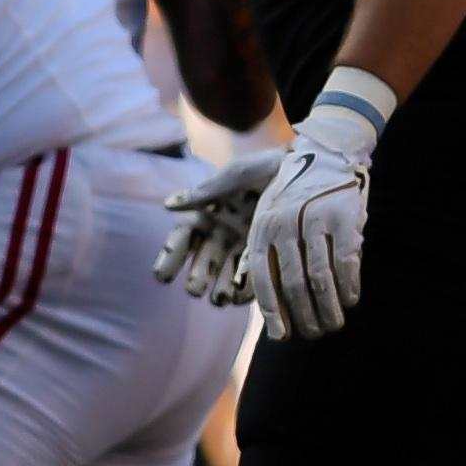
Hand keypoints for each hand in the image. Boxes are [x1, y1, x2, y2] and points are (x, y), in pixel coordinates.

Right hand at [153, 147, 274, 304]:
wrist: (304, 171)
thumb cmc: (263, 168)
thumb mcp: (234, 176)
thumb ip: (205, 192)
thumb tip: (168, 204)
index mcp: (205, 216)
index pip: (181, 239)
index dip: (170, 258)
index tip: (162, 277)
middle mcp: (219, 237)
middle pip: (201, 264)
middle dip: (196, 278)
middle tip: (195, 288)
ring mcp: (240, 250)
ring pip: (223, 277)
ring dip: (219, 289)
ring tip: (219, 297)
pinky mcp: (264, 258)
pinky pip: (251, 280)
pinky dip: (245, 290)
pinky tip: (241, 296)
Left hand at [235, 93, 381, 339]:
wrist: (327, 150)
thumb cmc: (287, 182)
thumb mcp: (249, 190)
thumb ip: (221, 210)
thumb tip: (179, 217)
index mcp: (262, 223)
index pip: (262, 276)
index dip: (272, 309)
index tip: (280, 335)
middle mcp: (286, 224)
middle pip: (292, 283)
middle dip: (303, 316)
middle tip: (312, 334)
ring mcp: (316, 221)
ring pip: (320, 278)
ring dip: (328, 308)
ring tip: (333, 325)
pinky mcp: (344, 218)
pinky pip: (345, 263)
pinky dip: (349, 286)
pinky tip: (351, 300)